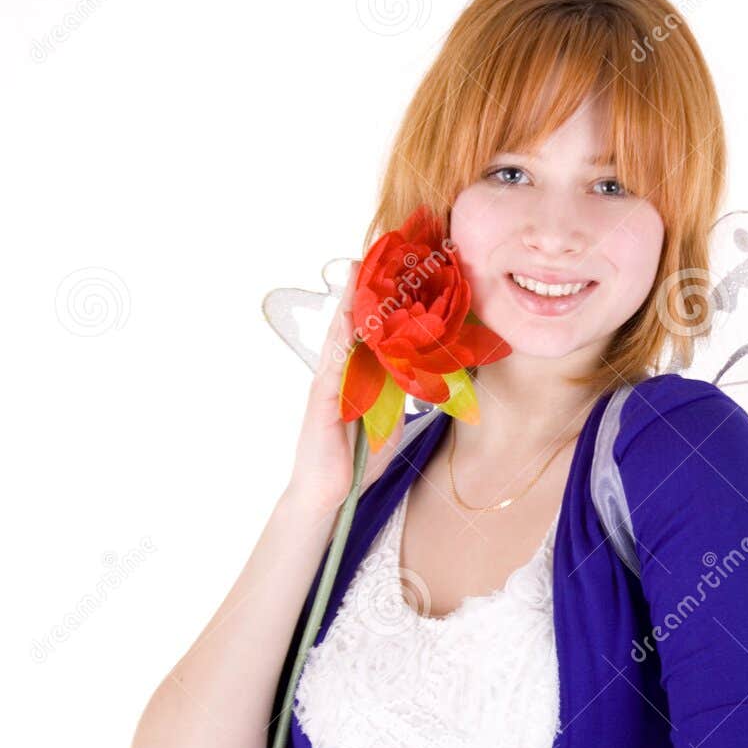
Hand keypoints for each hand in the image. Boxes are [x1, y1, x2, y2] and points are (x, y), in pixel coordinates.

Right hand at [283, 261, 406, 516]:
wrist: (328, 494)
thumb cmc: (356, 460)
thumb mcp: (389, 421)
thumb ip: (401, 396)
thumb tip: (425, 377)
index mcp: (356, 377)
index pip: (368, 332)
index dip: (379, 302)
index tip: (393, 271)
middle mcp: (339, 373)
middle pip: (351, 324)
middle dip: (362, 289)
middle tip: (373, 254)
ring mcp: (327, 383)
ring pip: (339, 334)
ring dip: (349, 302)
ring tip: (355, 269)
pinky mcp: (321, 399)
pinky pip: (332, 362)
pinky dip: (339, 338)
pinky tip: (346, 318)